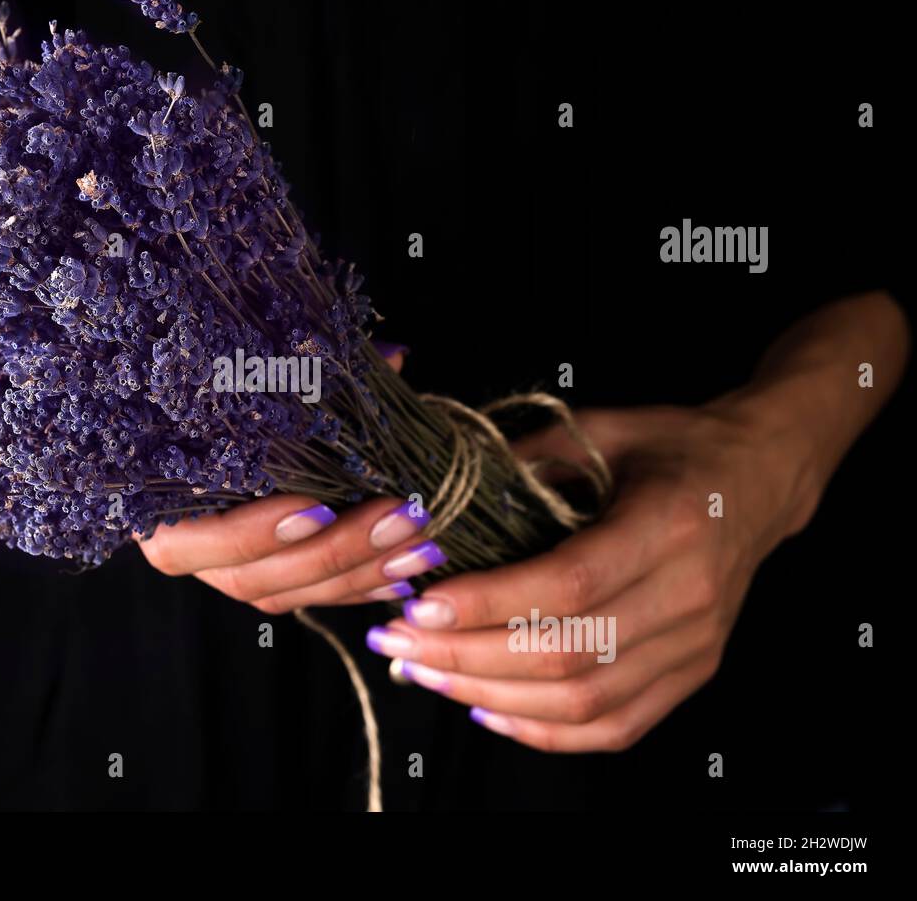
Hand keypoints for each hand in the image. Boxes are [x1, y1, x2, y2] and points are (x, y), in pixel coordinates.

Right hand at [138, 345, 444, 611]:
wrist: (214, 412)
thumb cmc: (224, 387)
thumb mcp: (256, 377)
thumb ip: (306, 375)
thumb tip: (393, 357)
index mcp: (160, 499)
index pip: (195, 539)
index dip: (255, 533)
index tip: (318, 507)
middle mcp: (186, 547)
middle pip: (254, 577)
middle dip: (335, 551)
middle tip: (400, 517)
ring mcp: (225, 571)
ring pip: (288, 594)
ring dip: (360, 573)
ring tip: (422, 545)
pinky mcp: (265, 581)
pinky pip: (311, 599)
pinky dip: (360, 588)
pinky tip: (407, 572)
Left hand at [364, 401, 819, 751]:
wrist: (759, 477)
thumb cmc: (670, 447)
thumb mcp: (598, 428)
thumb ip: (522, 461)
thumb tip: (434, 501)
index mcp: (669, 523)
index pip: (570, 584)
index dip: (492, 603)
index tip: (422, 605)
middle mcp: (690, 594)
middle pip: (569, 654)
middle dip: (469, 655)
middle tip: (399, 641)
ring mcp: (696, 644)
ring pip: (585, 701)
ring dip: (491, 695)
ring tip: (424, 671)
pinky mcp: (693, 673)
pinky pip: (615, 727)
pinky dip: (545, 730)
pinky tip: (486, 708)